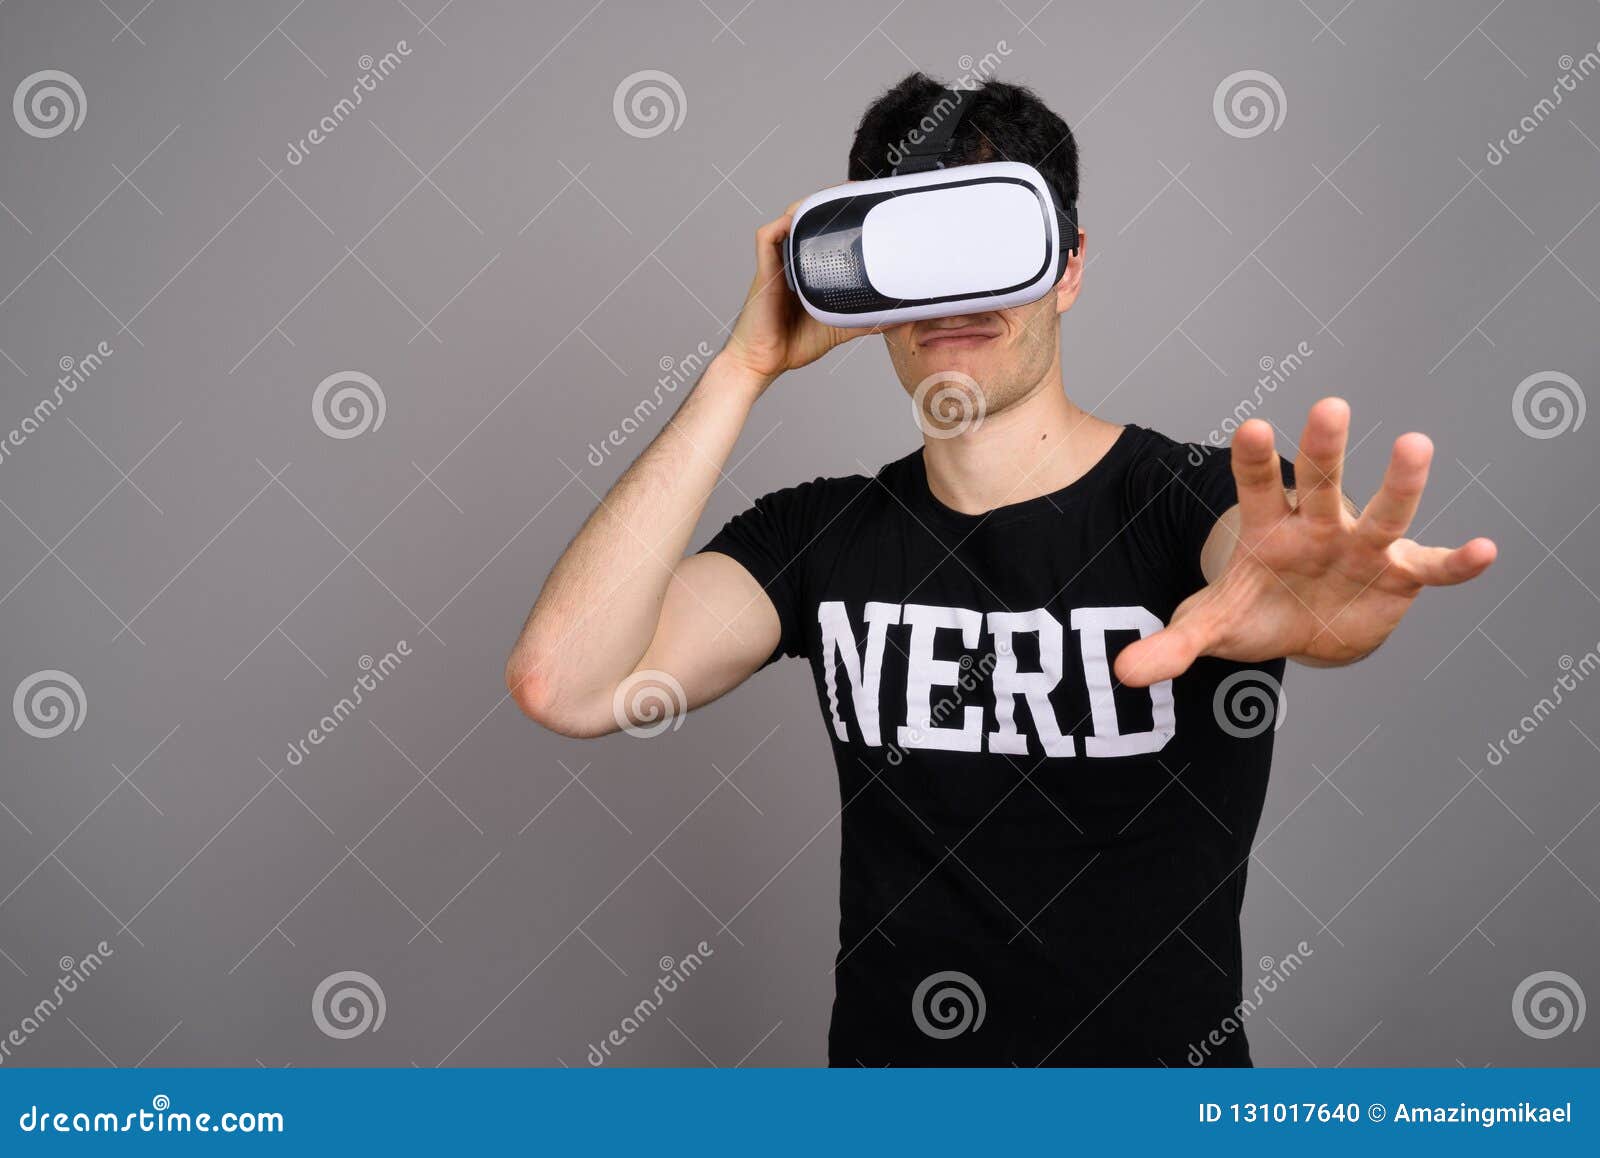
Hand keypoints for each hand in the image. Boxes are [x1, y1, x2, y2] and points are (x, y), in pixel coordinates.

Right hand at [721, 202, 875, 387]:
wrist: (766, 360)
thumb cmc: (796, 341)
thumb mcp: (842, 327)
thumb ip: (868, 319)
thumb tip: (900, 316)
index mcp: (811, 268)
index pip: (828, 232)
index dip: (846, 214)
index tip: (868, 202)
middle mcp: (795, 259)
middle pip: (811, 218)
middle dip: (833, 200)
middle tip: (859, 190)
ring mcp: (778, 261)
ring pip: (791, 218)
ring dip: (811, 204)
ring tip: (835, 194)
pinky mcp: (764, 268)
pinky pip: (768, 236)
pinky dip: (782, 224)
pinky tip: (798, 217)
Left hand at [1115, 398, 1497, 686]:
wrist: (1309, 632)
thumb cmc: (1258, 613)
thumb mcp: (1213, 628)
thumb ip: (1172, 645)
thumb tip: (1121, 673)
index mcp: (1267, 528)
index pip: (1254, 486)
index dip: (1252, 461)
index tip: (1250, 427)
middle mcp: (1318, 525)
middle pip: (1319, 482)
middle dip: (1323, 449)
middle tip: (1327, 406)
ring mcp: (1362, 546)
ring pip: (1382, 511)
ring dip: (1400, 483)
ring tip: (1414, 444)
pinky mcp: (1400, 575)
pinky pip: (1432, 567)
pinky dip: (1457, 562)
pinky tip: (1485, 551)